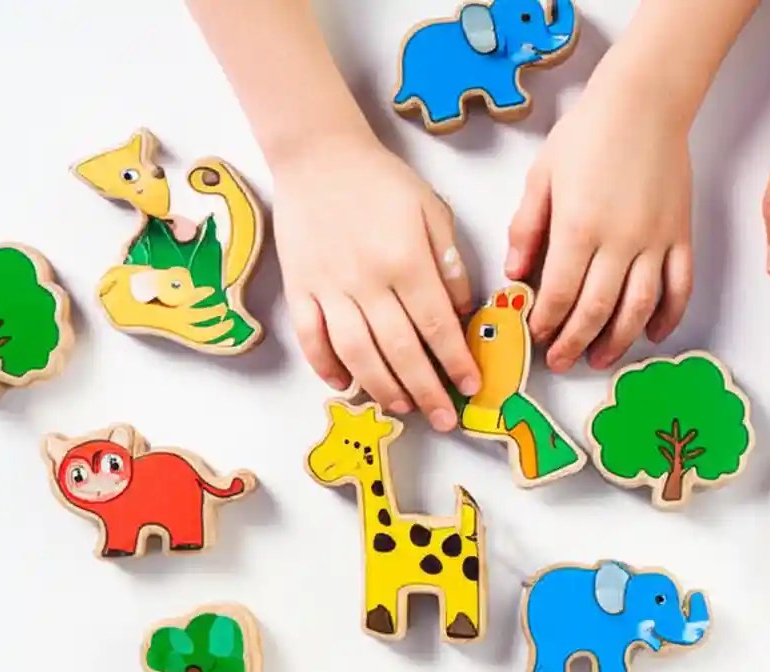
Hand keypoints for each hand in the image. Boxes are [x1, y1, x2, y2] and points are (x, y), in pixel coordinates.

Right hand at [273, 132, 479, 430]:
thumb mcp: (432, 212)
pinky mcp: (298, 288)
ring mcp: (328, 288)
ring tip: (403, 407)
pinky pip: (311, 338)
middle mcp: (367, 281)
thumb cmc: (383, 182)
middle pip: (401, 350)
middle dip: (427, 391)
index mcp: (405, 261)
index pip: (437, 327)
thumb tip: (463, 313)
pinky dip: (326, 366)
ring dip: (382, 387)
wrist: (319, 155)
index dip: (456, 362)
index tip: (471, 386)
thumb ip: (450, 264)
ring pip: (357, 353)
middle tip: (444, 419)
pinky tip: (345, 385)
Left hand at [507, 64, 693, 371]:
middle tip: (561, 362)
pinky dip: (668, 317)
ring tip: (600, 359)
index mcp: (578, 226)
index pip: (559, 293)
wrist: (645, 101)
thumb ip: (526, 227)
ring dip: (618, 341)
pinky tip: (652, 334)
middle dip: (575, 343)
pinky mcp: (681, 235)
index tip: (538, 337)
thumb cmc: (589, 132)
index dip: (547, 323)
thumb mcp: (542, 175)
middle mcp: (619, 241)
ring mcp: (655, 241)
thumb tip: (514, 273)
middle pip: (596, 310)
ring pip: (639, 308)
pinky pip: (679, 287)